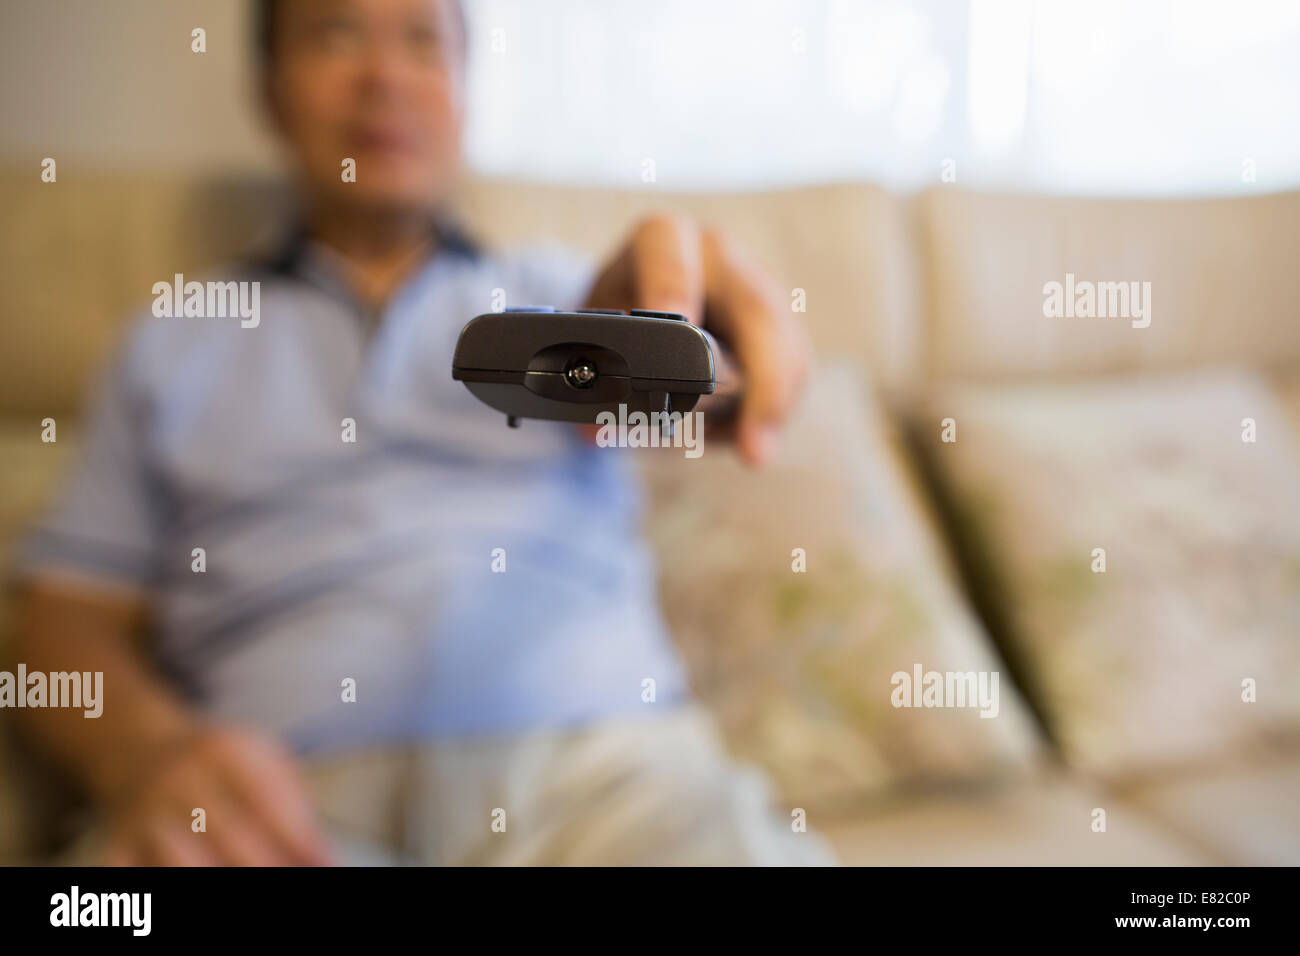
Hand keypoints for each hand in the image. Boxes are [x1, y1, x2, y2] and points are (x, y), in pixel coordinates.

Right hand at [99, 725, 333, 865]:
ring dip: (219, 877)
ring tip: (254, 888)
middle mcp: (178, 777)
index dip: (297, 835)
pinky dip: (161, 889)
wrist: (140, 751)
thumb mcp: (261, 759)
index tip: (326, 863)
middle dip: (266, 865)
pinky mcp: (117, 845)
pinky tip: (196, 884)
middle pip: (229, 833)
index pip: (265, 796)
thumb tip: (323, 858)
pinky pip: (136, 877)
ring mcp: (144, 813)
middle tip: (295, 881)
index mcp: (221, 750)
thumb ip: (294, 804)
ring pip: (182, 861)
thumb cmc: (221, 767)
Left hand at [582, 214, 812, 465]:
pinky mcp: (780, 322)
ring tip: (753, 452)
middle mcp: (716, 254)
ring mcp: (756, 286)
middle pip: (756, 306)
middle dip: (761, 377)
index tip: (671, 327)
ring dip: (775, 402)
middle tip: (751, 442)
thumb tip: (592, 431)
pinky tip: (754, 440)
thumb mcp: (590, 340)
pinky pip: (795, 365)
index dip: (670, 291)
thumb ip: (592, 376)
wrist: (634, 318)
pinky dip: (777, 407)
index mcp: (661, 241)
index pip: (669, 253)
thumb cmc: (610, 327)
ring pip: (787, 342)